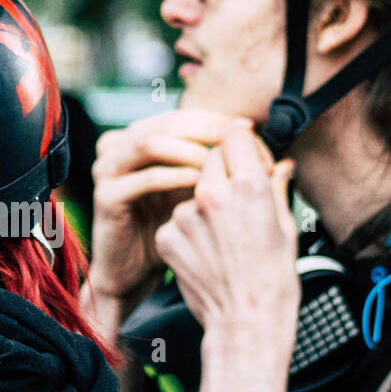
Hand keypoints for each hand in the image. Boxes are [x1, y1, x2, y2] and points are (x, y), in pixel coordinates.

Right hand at [87, 109, 272, 303]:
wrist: (132, 274)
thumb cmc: (169, 231)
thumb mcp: (199, 194)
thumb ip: (229, 174)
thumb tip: (284, 165)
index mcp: (136, 138)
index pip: (181, 116)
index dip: (216, 120)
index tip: (249, 130)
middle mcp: (117, 146)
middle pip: (166, 123)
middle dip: (206, 131)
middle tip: (237, 143)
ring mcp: (107, 170)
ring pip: (151, 142)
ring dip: (190, 150)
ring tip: (219, 164)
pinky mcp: (106, 197)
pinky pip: (145, 178)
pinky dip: (176, 177)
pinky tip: (200, 186)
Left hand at [153, 120, 299, 391]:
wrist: (246, 322)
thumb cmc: (273, 279)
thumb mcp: (286, 229)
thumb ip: (277, 189)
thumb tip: (281, 166)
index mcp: (249, 186)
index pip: (233, 135)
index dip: (239, 142)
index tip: (242, 152)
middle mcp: (213, 194)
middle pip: (209, 158)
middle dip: (222, 170)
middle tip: (234, 197)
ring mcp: (186, 216)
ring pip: (190, 191)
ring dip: (203, 204)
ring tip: (224, 237)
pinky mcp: (168, 237)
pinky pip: (175, 220)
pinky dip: (188, 230)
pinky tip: (206, 252)